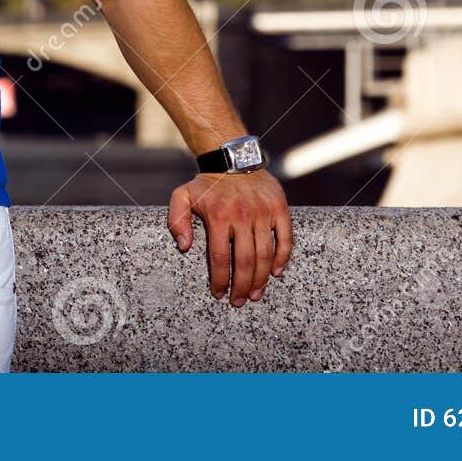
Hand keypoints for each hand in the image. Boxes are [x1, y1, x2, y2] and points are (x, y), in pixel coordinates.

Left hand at [168, 168, 291, 305]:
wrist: (232, 158)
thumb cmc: (206, 184)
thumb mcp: (182, 196)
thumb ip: (176, 220)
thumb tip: (184, 247)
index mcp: (218, 216)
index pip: (221, 257)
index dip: (221, 280)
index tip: (219, 294)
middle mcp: (242, 215)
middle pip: (245, 261)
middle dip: (242, 286)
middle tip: (239, 301)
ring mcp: (263, 212)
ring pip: (265, 254)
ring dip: (261, 279)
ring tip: (255, 294)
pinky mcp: (279, 208)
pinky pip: (285, 238)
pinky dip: (282, 258)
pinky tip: (275, 273)